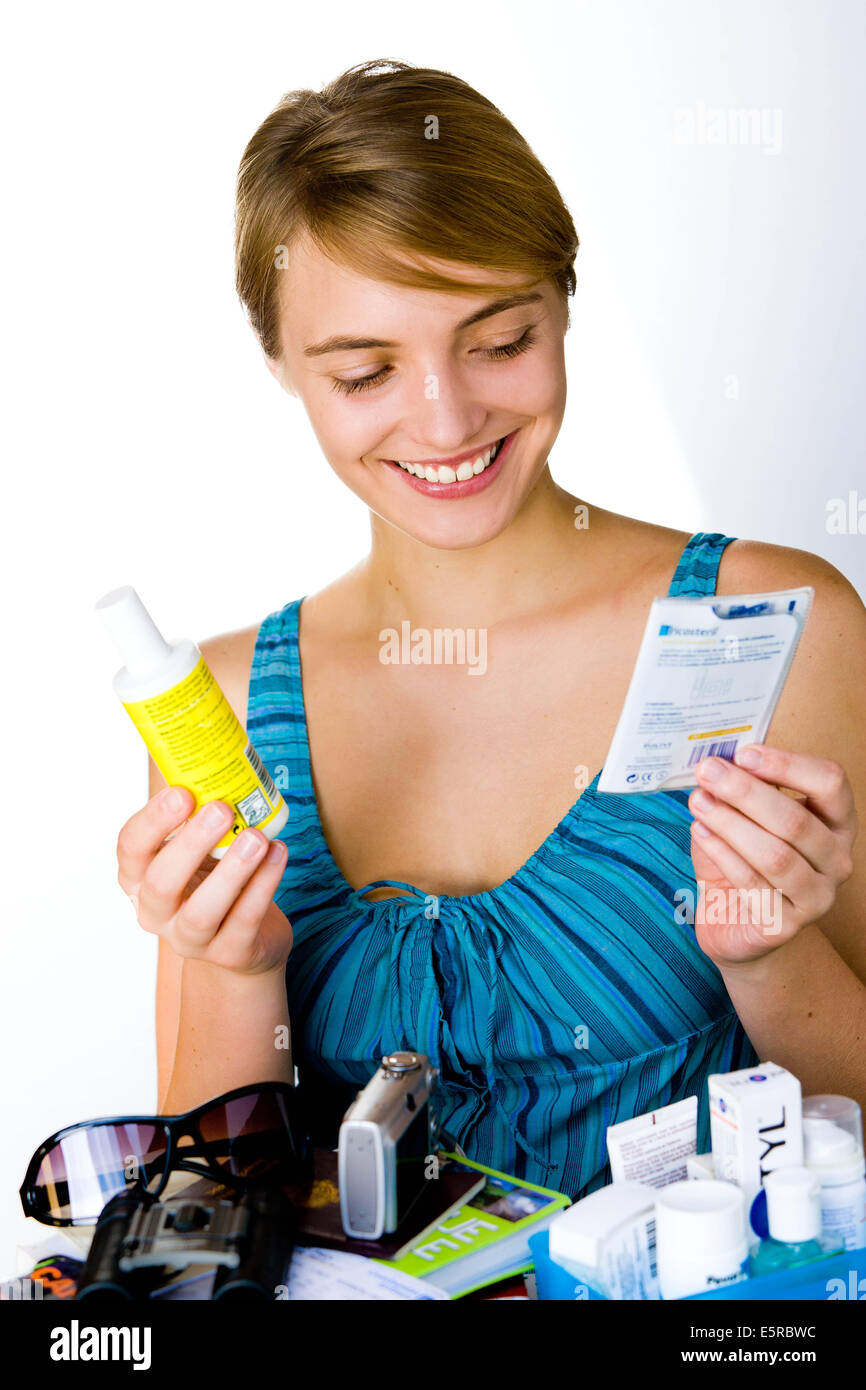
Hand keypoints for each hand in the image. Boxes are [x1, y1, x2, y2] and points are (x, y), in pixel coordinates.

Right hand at [116, 785, 291, 975]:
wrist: (243, 942)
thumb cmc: (213, 879)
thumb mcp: (196, 848)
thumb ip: (198, 813)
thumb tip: (218, 752)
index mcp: (139, 878)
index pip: (130, 849)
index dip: (153, 821)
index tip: (182, 792)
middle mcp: (156, 912)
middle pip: (162, 882)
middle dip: (191, 844)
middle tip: (220, 809)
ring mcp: (191, 939)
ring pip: (203, 911)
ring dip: (232, 870)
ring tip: (256, 836)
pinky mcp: (230, 953)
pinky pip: (245, 920)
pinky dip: (264, 885)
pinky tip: (278, 853)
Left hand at [687, 743, 857, 967]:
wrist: (734, 921)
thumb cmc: (742, 858)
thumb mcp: (744, 816)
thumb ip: (741, 789)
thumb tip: (719, 760)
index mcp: (836, 821)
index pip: (829, 783)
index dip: (787, 765)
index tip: (743, 753)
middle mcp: (836, 859)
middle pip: (797, 820)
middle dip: (746, 792)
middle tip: (708, 771)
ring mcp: (817, 895)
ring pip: (776, 855)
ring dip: (731, 823)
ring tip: (698, 801)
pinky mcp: (787, 924)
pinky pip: (752, 884)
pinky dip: (723, 854)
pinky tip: (701, 831)